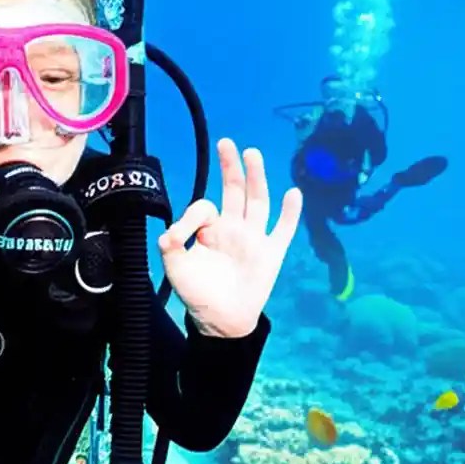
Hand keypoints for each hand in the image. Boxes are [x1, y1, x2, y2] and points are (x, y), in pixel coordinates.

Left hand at [159, 138, 301, 336]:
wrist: (221, 320)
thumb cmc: (198, 293)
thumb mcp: (176, 267)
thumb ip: (171, 245)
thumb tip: (170, 232)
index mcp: (210, 230)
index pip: (205, 207)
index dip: (192, 215)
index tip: (180, 236)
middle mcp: (233, 228)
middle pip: (235, 191)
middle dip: (231, 167)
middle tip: (227, 143)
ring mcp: (254, 238)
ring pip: (258, 202)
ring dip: (256, 178)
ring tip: (252, 154)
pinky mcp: (272, 253)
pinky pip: (284, 230)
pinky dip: (291, 213)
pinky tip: (294, 193)